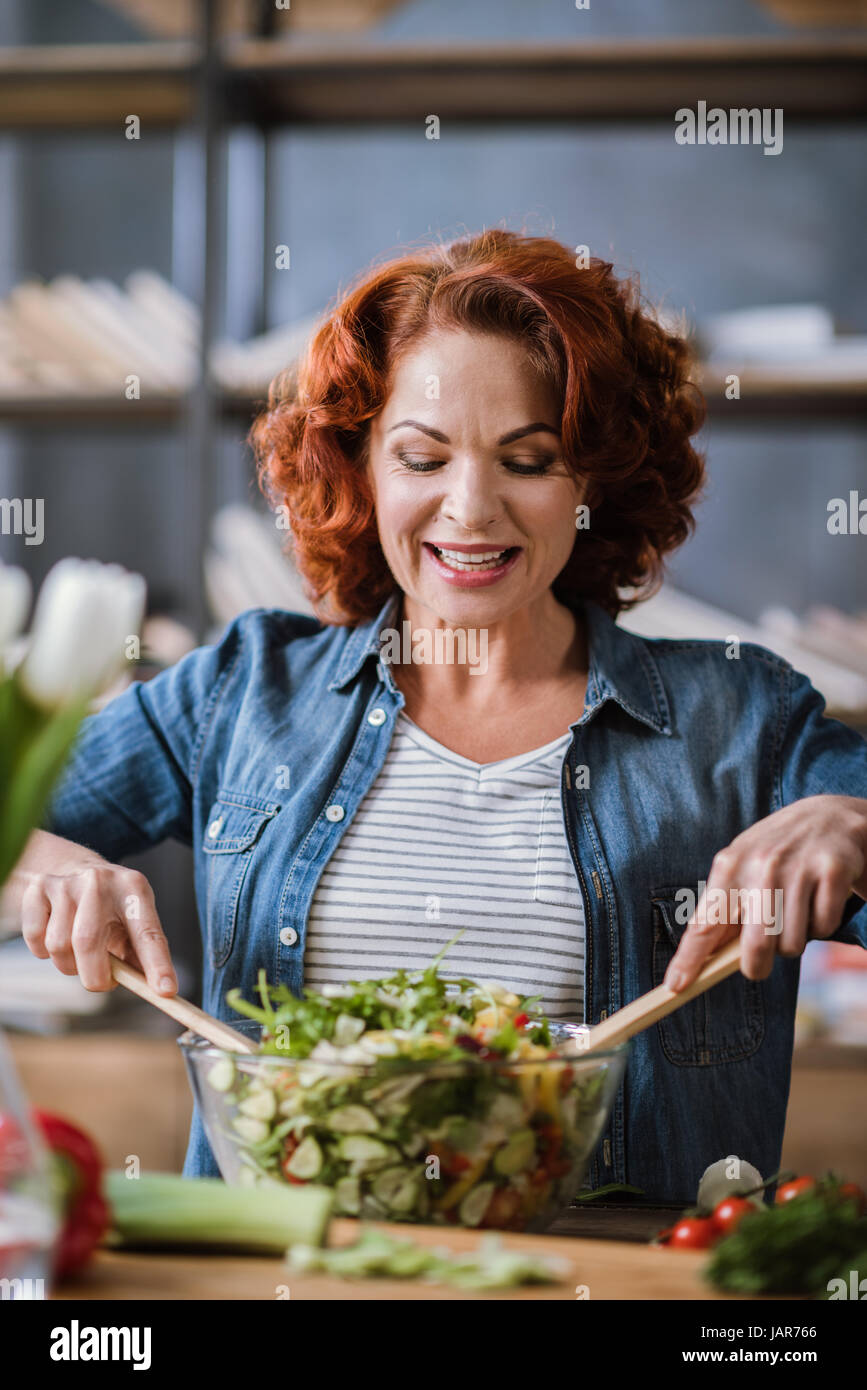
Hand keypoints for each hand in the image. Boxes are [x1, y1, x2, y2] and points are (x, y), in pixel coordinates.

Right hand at [12, 833, 176, 994]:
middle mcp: (100, 881)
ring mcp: (66, 882)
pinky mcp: (38, 887)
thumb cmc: (110, 907)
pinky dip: (43, 952)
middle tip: (101, 982)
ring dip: (68, 965)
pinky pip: (35, 938)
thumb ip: (141, 955)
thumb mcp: (133, 920)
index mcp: (134, 888)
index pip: (148, 932)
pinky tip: (56, 936)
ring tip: (79, 954)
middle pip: (88, 942)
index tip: (165, 992)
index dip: (157, 964)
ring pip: (58, 945)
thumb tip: (155, 991)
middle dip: (94, 976)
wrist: (73, 867)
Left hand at [663, 794, 866, 990]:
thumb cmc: (777, 850)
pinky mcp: (833, 872)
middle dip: (757, 965)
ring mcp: (799, 867)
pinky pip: (823, 928)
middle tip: (760, 960)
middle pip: (756, 947)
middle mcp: (761, 865)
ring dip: (793, 940)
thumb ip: (725, 908)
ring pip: (792, 944)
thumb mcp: (742, 866)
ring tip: (794, 910)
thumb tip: (703, 961)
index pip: (705, 923)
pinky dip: (821, 925)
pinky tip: (817, 899)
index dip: (689, 959)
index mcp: (730, 865)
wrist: (829, 815)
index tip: (675, 987)